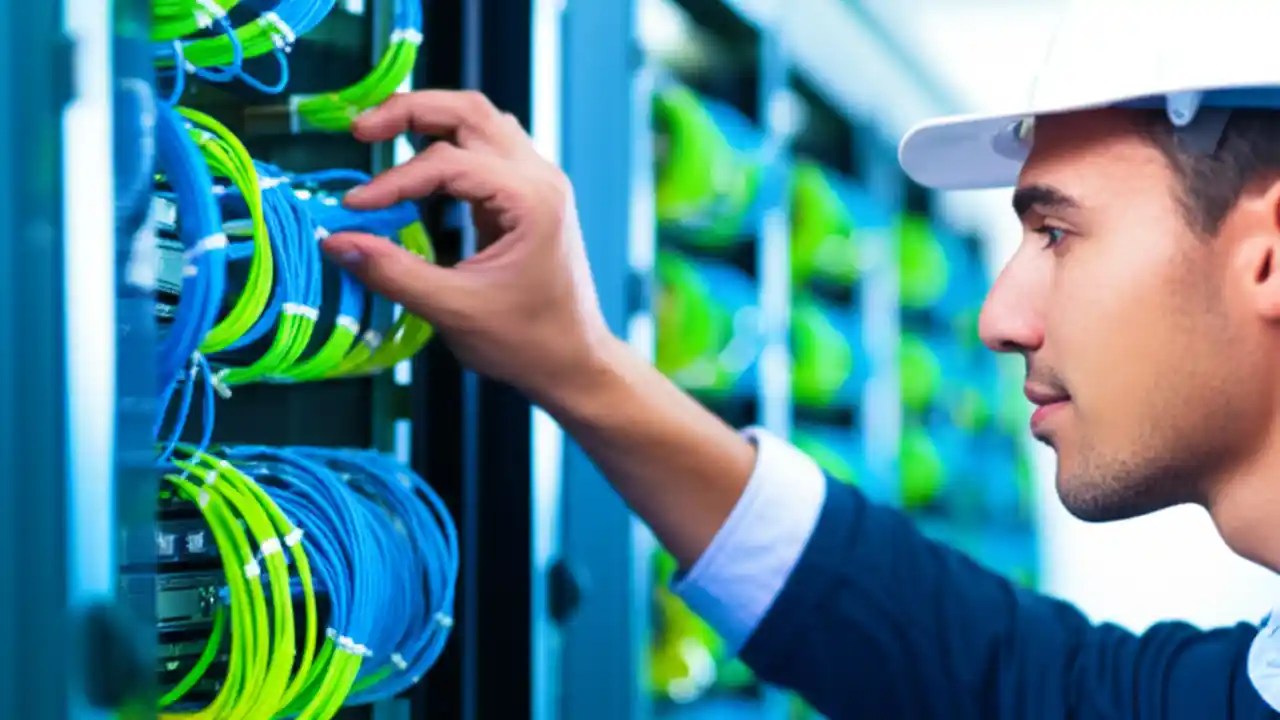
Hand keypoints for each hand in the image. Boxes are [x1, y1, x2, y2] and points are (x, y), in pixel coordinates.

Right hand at [321, 90, 616, 405]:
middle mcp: (540, 178)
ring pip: (480, 121)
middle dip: (411, 111)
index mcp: (531, 200)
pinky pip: (486, 149)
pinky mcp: (528, 197)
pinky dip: (448, 146)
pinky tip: (416, 168)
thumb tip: (336, 242)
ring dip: (430, 120)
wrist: (574, 363)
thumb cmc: (527, 342)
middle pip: (470, 111)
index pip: (449, 161)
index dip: (394, 181)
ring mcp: (539, 183)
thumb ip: (392, 272)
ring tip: (380, 135)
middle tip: (360, 129)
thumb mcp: (454, 310)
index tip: (355, 207)